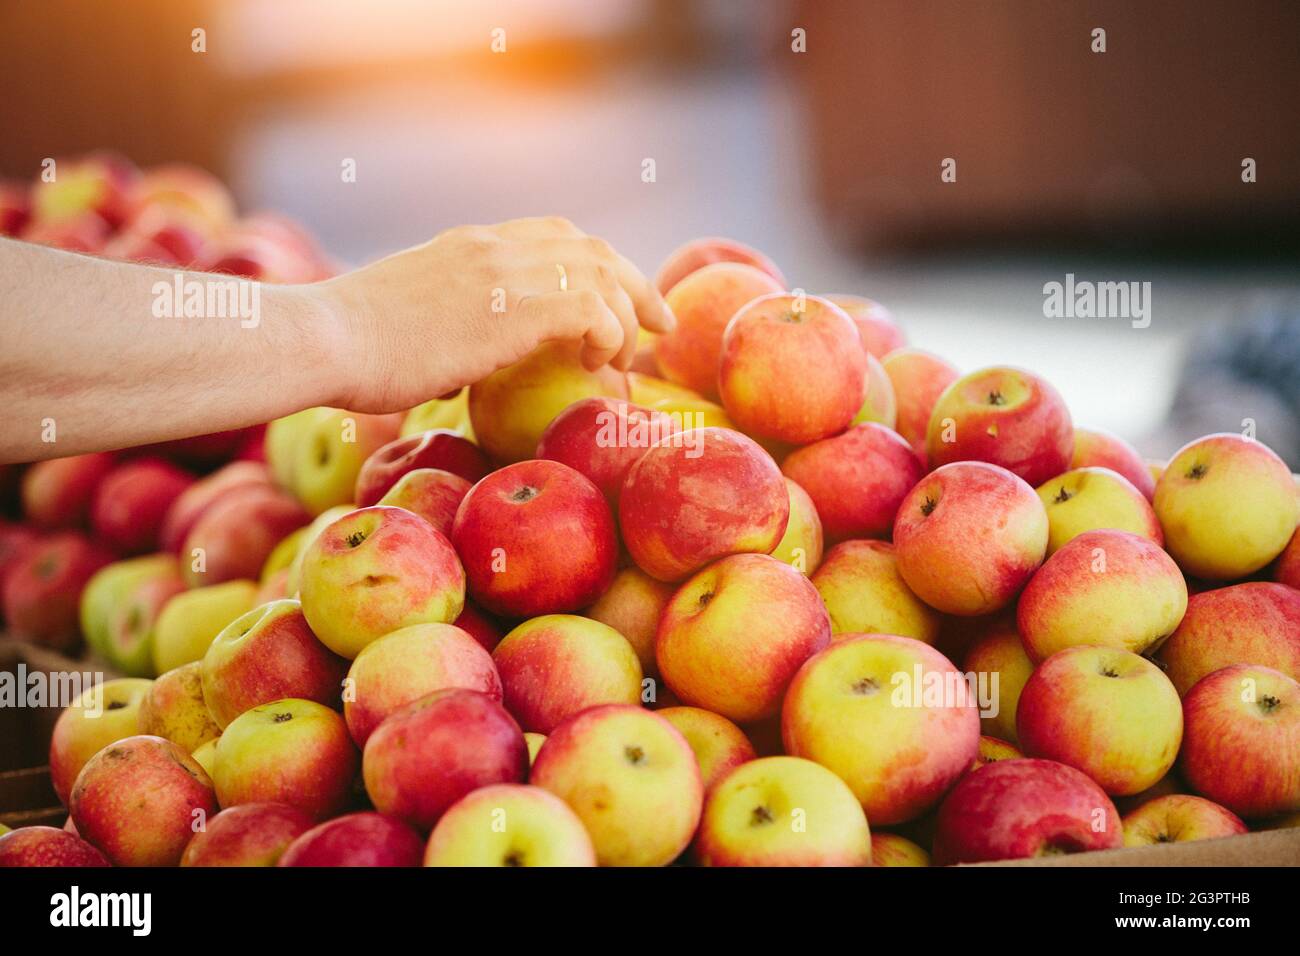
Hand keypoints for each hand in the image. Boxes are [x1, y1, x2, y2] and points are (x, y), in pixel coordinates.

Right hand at [315, 216, 675, 413]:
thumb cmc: (346, 349)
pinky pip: (591, 308)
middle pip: (590, 247)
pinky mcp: (513, 306)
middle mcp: (493, 247)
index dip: (595, 263)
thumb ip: (441, 330)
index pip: (553, 236)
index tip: (617, 295)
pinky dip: (608, 333)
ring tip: (634, 351)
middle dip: (632, 281)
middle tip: (659, 320)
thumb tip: (452, 367)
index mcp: (470, 246)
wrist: (323, 339)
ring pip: (600, 272)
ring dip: (629, 311)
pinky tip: (599, 361)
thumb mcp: (403, 325)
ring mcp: (504, 271)